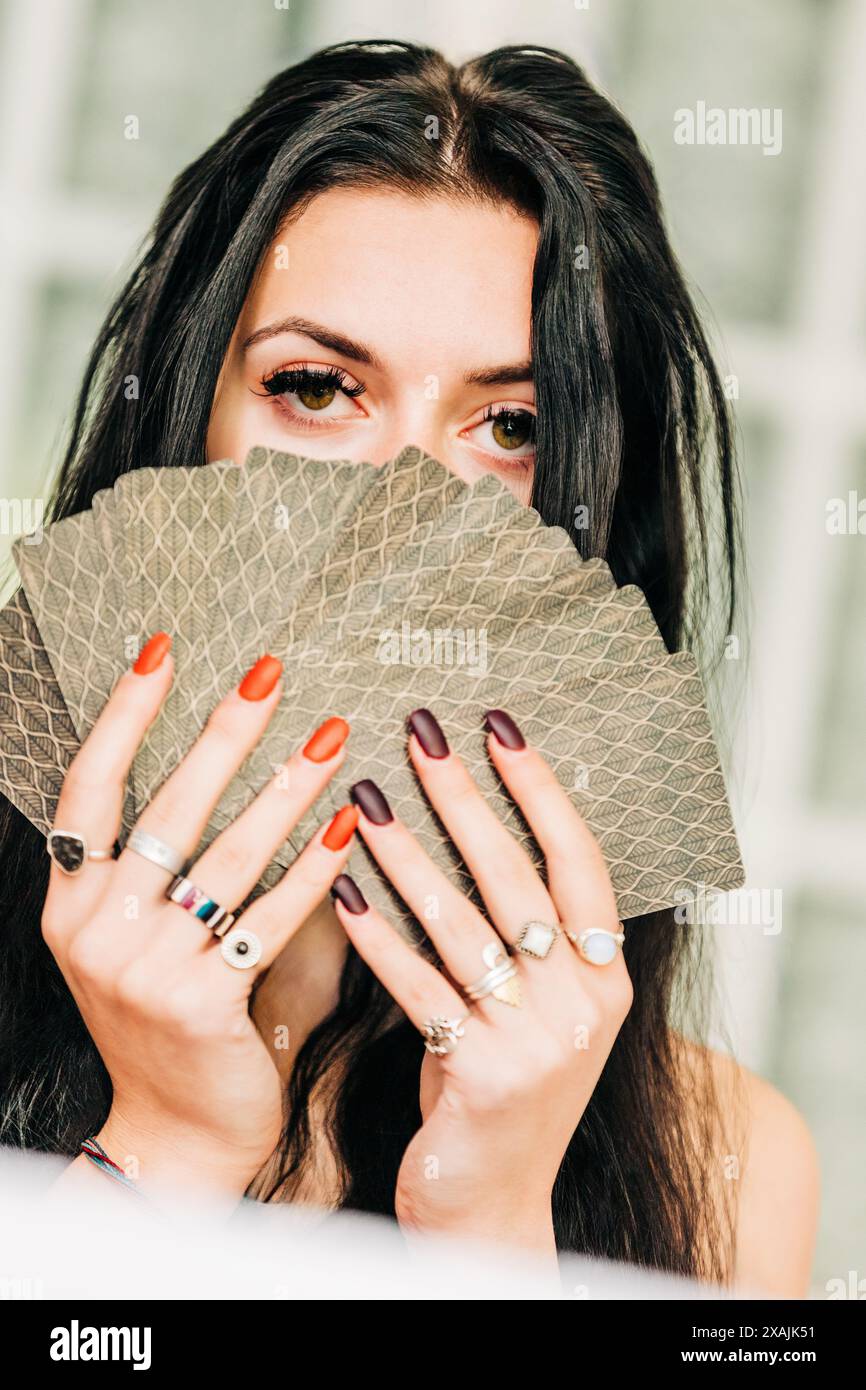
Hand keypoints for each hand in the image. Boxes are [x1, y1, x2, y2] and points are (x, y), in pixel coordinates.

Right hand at [42, 633, 357, 1198]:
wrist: (175, 1131)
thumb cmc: (165, 1022)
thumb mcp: (131, 941)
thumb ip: (154, 869)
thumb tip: (212, 761)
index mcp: (72, 903)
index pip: (90, 788)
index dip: (123, 715)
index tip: (160, 651)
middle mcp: (98, 929)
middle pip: (168, 808)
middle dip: (223, 734)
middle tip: (270, 675)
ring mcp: (145, 968)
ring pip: (227, 856)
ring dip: (284, 788)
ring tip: (331, 736)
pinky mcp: (201, 1002)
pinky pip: (268, 918)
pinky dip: (311, 868)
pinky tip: (346, 824)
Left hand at [332, 708, 632, 1257]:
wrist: (492, 1205)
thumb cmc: (504, 1090)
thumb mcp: (541, 1010)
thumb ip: (529, 939)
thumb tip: (474, 829)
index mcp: (605, 974)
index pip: (579, 859)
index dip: (539, 789)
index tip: (498, 728)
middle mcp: (583, 1000)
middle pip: (515, 877)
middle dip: (463, 798)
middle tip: (419, 737)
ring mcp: (538, 1040)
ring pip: (461, 924)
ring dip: (407, 854)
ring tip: (362, 799)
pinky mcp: (485, 1076)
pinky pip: (419, 986)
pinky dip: (377, 936)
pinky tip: (342, 891)